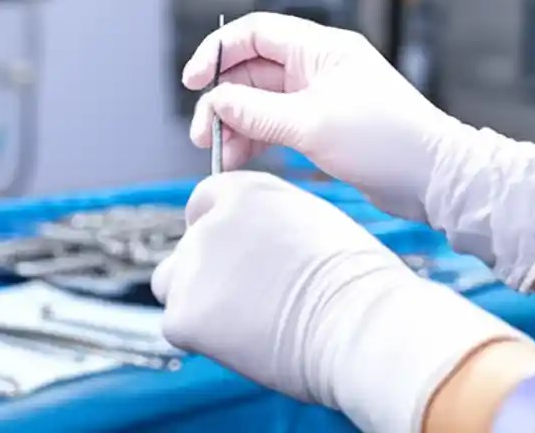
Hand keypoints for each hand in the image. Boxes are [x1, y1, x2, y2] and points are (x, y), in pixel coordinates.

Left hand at [152, 172, 529, 432]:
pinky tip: (244, 342)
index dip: (214, 233)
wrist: (361, 325)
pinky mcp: (184, 312)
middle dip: (208, 272)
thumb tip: (253, 246)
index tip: (231, 258)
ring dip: (198, 301)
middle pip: (187, 247)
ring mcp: (193, 265)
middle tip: (249, 301)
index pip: (204, 204)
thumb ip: (269, 224)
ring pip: (173, 284)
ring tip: (246, 322)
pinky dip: (202, 338)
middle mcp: (212, 221)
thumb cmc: (356, 283)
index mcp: (245, 191)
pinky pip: (177, 324)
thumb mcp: (312, 223)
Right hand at [183, 12, 449, 221]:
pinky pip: (275, 125)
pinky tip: (242, 158)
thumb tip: (217, 104)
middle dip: (223, 99)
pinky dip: (255, 139)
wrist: (434, 178)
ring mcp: (320, 97)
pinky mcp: (322, 126)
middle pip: (252, 71)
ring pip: (260, 102)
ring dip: (236, 124)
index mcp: (321, 49)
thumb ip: (257, 113)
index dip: (218, 52)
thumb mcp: (312, 124)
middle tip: (204, 132)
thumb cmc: (390, 141)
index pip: (255, 33)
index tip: (193, 80)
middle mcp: (318, 67)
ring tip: (221, 153)